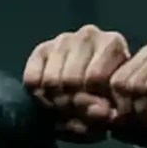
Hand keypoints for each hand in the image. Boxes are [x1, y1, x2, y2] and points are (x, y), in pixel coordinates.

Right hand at [22, 24, 128, 142]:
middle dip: (73, 104)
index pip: (95, 77)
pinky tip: (52, 99)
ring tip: (67, 107)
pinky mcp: (41, 50)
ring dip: (56, 102)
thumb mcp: (114, 112)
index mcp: (113, 43)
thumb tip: (100, 113)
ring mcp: (62, 40)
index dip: (94, 102)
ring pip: (50, 81)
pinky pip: (32, 80)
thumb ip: (107, 113)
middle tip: (79, 112)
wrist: (91, 97)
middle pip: (70, 79)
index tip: (99, 113)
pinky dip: (39, 96)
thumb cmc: (109, 101)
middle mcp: (87, 35)